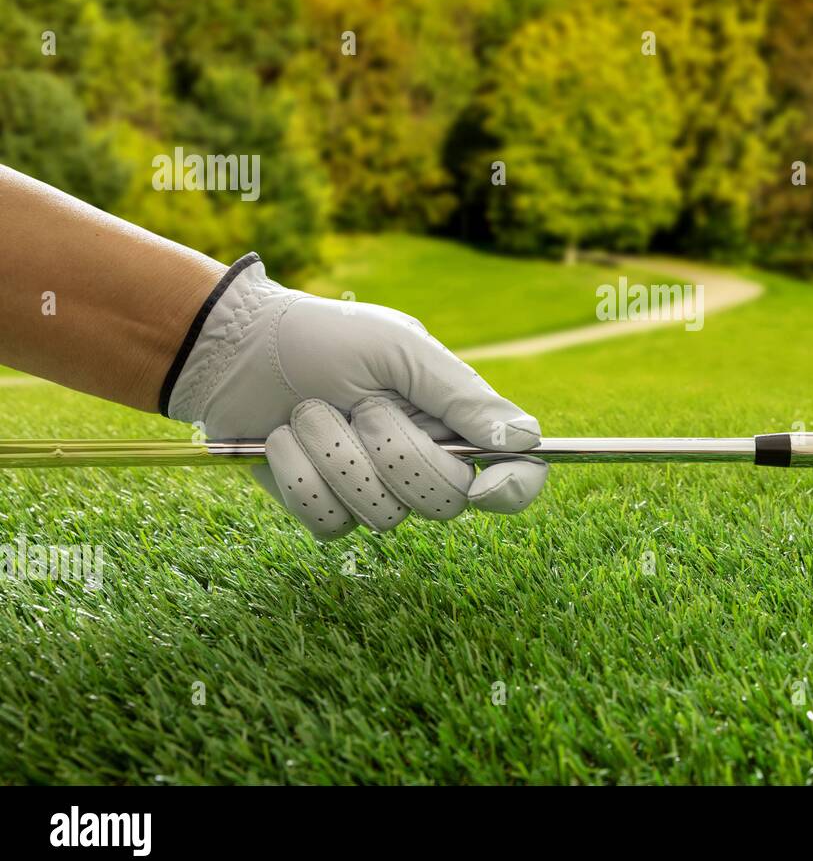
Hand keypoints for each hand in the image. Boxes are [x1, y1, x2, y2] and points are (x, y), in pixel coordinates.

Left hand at [164, 255, 545, 538]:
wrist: (238, 350)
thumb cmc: (328, 338)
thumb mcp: (401, 349)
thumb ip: (462, 396)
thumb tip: (525, 440)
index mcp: (454, 420)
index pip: (514, 473)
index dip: (511, 488)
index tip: (484, 484)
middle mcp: (423, 460)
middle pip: (445, 501)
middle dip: (396, 453)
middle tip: (364, 408)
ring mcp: (373, 489)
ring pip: (382, 516)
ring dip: (336, 456)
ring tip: (311, 411)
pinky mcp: (325, 507)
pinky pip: (329, 523)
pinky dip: (300, 475)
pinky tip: (284, 440)